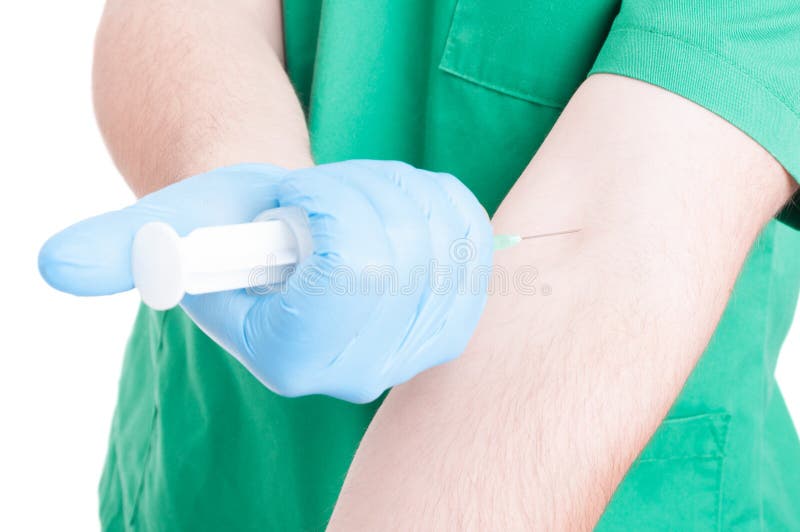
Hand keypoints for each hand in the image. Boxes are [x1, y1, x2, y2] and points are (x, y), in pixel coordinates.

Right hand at [39, 161, 493, 401]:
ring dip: (391, 192)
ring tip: (352, 203)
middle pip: (395, 257)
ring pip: (436, 241)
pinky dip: (433, 202)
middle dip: (354, 196)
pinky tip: (397, 210)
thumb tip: (55, 266)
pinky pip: (470, 239)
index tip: (299, 203)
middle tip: (324, 196)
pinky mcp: (454, 319)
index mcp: (291, 358)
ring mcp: (414, 351)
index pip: (339, 272)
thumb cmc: (239, 227)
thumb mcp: (179, 225)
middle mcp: (358, 374)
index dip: (322, 212)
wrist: (296, 236)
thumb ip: (124, 247)